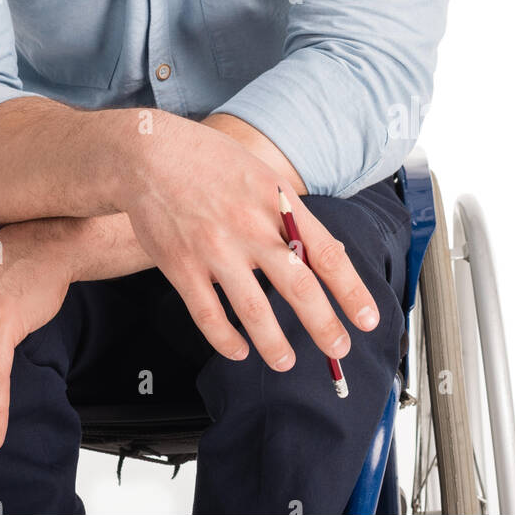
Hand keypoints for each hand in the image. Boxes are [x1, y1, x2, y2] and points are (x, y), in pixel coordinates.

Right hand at [115, 115, 379, 372]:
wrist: (148, 154)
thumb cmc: (207, 160)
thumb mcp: (259, 174)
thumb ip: (289, 213)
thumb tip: (322, 252)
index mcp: (275, 202)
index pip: (325, 252)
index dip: (351, 291)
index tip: (367, 318)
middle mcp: (250, 227)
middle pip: (298, 287)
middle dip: (324, 326)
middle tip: (339, 350)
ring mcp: (215, 249)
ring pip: (254, 311)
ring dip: (275, 344)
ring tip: (285, 361)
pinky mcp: (182, 266)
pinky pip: (209, 315)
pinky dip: (226, 340)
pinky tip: (238, 350)